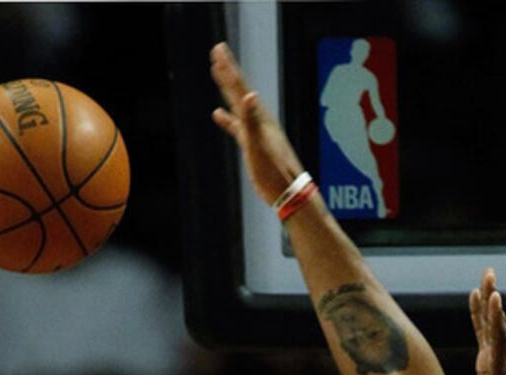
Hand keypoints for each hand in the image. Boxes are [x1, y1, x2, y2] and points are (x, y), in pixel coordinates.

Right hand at [209, 42, 305, 205]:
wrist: (288, 193)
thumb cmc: (274, 171)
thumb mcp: (258, 145)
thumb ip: (251, 120)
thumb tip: (249, 95)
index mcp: (260, 118)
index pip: (240, 87)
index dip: (229, 68)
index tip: (218, 49)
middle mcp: (260, 121)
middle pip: (240, 89)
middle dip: (228, 70)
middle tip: (217, 51)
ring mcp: (257, 132)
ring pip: (238, 104)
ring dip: (227, 89)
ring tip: (217, 72)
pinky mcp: (254, 145)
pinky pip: (237, 125)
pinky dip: (227, 118)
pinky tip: (218, 114)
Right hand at [469, 269, 505, 374]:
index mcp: (502, 374)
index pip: (499, 340)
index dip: (495, 319)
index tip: (495, 296)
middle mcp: (503, 362)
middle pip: (497, 324)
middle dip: (492, 299)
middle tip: (489, 273)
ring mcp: (500, 361)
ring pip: (492, 326)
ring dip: (488, 302)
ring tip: (484, 278)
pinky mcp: (494, 364)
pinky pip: (486, 334)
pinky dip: (481, 316)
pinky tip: (477, 300)